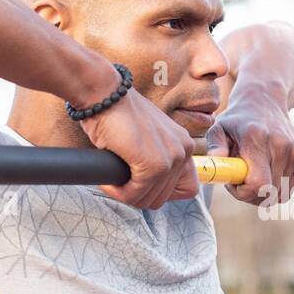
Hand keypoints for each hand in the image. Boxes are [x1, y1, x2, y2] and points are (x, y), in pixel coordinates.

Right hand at [74, 64, 197, 209]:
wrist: (105, 95)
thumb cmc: (118, 114)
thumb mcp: (147, 137)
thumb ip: (156, 156)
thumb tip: (149, 186)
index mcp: (184, 144)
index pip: (188, 188)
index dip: (163, 193)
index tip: (143, 186)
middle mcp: (184, 150)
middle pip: (165, 197)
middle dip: (139, 195)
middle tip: (120, 185)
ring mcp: (171, 158)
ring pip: (150, 199)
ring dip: (127, 195)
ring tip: (112, 182)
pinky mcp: (154, 165)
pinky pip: (136, 194)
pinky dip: (119, 192)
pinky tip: (108, 182)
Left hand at [205, 82, 293, 205]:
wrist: (265, 102)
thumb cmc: (237, 121)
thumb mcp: (218, 128)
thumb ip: (215, 145)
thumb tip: (216, 158)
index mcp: (257, 139)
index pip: (259, 184)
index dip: (245, 193)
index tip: (235, 183)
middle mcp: (281, 145)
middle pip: (269, 193)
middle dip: (251, 194)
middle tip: (241, 177)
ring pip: (279, 194)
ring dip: (264, 190)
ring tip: (254, 171)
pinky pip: (288, 189)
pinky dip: (277, 186)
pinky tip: (267, 169)